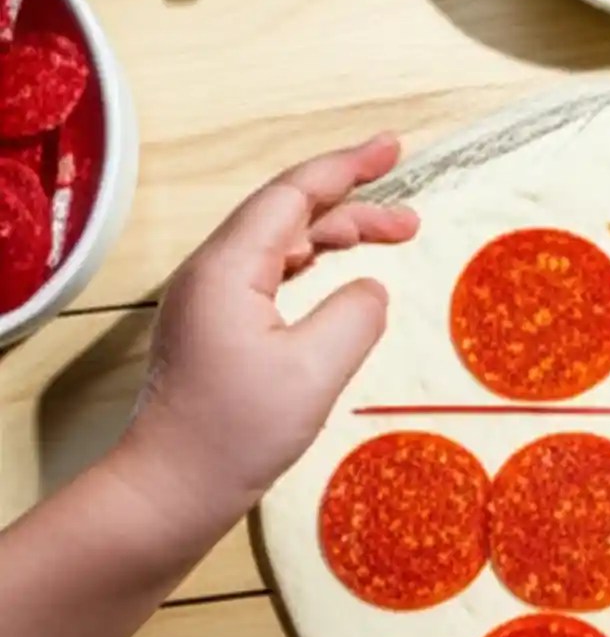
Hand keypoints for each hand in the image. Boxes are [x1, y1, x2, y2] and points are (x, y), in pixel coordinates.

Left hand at [123, 133, 418, 514]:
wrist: (170, 489)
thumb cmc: (236, 433)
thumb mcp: (314, 372)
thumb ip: (354, 316)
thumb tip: (371, 288)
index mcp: (230, 268)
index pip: (294, 195)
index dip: (346, 166)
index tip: (393, 148)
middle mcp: (214, 272)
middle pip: (290, 215)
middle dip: (353, 205)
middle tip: (411, 219)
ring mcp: (211, 299)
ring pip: (281, 244)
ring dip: (337, 236)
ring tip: (390, 239)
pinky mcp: (216, 327)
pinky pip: (271, 273)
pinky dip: (314, 263)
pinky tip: (338, 274)